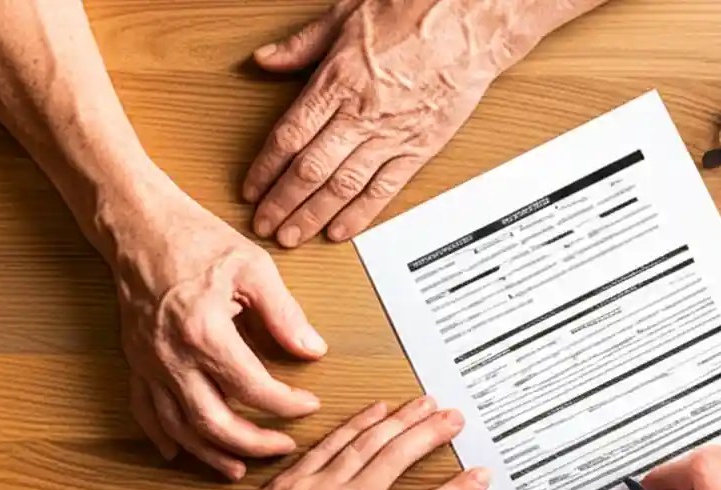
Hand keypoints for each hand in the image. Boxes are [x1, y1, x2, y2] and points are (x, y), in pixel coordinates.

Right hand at [105, 177, 325, 479]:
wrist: (137, 225)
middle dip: (253, 443)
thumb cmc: (194, 239)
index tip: (310, 404)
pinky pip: (144, 410)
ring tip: (238, 466)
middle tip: (284, 446)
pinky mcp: (134, 360)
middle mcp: (171, 355)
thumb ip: (285, 314)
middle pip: (213, 422)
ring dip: (209, 452)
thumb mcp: (253, 268)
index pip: (253, 388)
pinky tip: (178, 452)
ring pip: (177, 426)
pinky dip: (163, 436)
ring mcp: (147, 362)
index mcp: (204, 331)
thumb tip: (313, 350)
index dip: (287, 405)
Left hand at [148, 397, 487, 489]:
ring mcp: (310, 489)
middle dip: (432, 434)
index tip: (480, 475)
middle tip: (455, 418)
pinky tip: (376, 411)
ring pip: (367, 442)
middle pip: (398, 460)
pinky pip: (330, 443)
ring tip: (427, 404)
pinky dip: (356, 423)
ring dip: (401, 419)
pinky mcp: (286, 479)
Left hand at [243, 0, 537, 245]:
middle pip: (309, 170)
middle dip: (282, 203)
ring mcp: (391, 135)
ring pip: (342, 186)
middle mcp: (361, 114)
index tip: (251, 188)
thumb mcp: (345, 15)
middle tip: (264, 225)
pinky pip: (385, 189)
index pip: (289, 136)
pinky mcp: (419, 148)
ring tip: (293, 236)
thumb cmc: (414, 11)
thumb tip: (266, 59)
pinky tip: (341, 230)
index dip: (265, 169)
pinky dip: (361, 214)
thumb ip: (302, 44)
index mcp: (337, 82)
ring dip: (313, 216)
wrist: (469, 23)